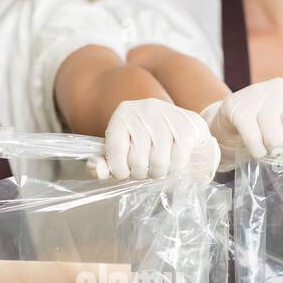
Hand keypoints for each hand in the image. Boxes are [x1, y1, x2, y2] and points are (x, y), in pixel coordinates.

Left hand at [87, 98, 220, 180]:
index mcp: (123, 113)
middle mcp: (144, 110)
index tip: (125, 172)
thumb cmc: (148, 142)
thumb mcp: (123, 150)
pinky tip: (173, 159)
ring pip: (158, 163)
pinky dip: (174, 168)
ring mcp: (168, 116)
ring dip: (158, 173)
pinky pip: (177, 161)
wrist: (186, 127)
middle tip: (145, 168)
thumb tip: (95, 170)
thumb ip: (104, 163)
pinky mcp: (187, 126)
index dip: (119, 170)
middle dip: (141, 173)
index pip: (115, 150)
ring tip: (158, 165)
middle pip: (137, 161)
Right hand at [201, 78, 282, 167]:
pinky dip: (257, 152)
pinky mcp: (239, 108)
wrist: (232, 118)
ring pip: (276, 141)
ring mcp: (260, 95)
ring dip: (271, 152)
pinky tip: (255, 146)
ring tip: (267, 145)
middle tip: (281, 148)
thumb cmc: (273, 125)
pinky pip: (255, 142)